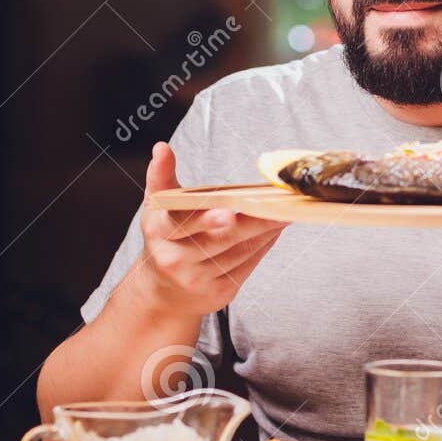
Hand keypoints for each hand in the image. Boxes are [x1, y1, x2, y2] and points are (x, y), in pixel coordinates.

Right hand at [135, 142, 287, 317]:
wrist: (163, 293)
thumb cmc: (166, 239)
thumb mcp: (157, 207)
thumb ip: (161, 176)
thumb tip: (162, 147)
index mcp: (159, 233)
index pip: (181, 223)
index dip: (205, 218)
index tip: (228, 211)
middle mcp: (176, 260)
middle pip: (220, 239)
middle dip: (251, 223)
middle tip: (275, 206)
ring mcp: (198, 280)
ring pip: (239, 251)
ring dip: (265, 230)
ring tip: (284, 211)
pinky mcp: (219, 293)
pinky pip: (247, 264)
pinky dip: (264, 244)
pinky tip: (275, 228)